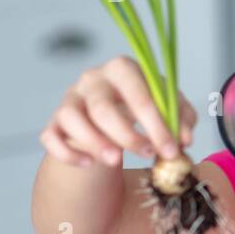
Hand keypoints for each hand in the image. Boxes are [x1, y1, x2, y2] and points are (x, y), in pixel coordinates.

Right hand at [40, 56, 195, 166]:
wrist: (113, 118)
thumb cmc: (144, 108)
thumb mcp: (168, 109)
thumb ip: (182, 119)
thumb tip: (185, 139)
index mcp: (123, 69)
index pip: (138, 93)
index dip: (156, 123)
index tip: (171, 149)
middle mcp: (92, 80)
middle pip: (103, 107)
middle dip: (128, 135)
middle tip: (148, 154)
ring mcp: (70, 100)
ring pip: (72, 119)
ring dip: (95, 143)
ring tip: (116, 161)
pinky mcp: (55, 122)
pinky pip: (50, 137)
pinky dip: (67, 153)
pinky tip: (88, 164)